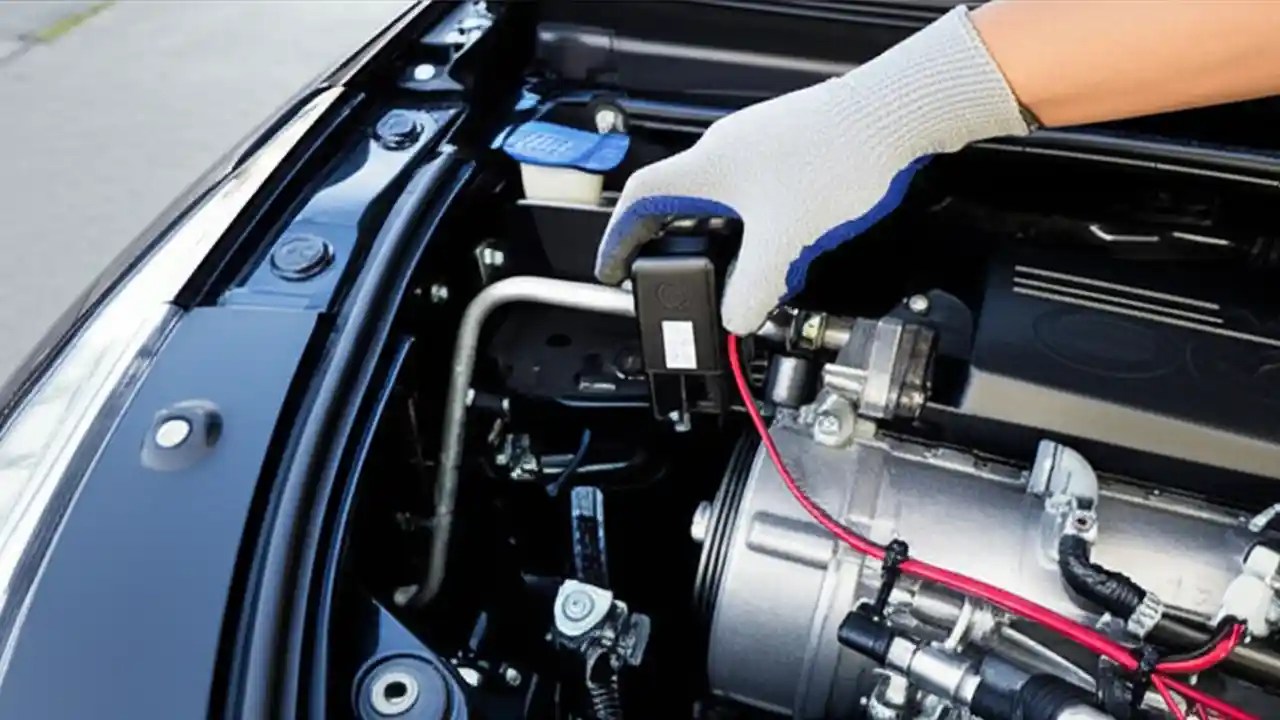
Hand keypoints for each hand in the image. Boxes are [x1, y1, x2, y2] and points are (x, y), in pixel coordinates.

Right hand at [594, 7, 1028, 334]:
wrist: (896, 114)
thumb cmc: (837, 162)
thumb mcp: (786, 245)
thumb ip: (753, 291)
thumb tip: (737, 317)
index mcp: (707, 170)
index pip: (640, 202)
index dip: (620, 239)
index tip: (615, 267)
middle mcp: (726, 149)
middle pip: (680, 200)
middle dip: (675, 243)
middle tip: (676, 275)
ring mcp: (759, 142)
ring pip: (724, 195)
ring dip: (724, 235)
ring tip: (742, 269)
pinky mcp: (792, 142)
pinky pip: (758, 186)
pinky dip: (758, 219)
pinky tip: (787, 239)